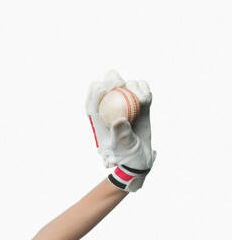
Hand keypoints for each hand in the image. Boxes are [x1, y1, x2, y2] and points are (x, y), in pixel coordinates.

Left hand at [86, 68, 155, 192]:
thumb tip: (119, 120)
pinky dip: (145, 90)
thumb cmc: (125, 156)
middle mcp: (111, 105)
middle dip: (113, 79)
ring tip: (142, 102)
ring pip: (128, 83)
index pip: (93, 95)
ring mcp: (126, 102)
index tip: (105, 90)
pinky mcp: (140, 102)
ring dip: (135, 87)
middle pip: (108, 82)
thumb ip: (120, 135)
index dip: (97, 89)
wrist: (140, 159)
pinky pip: (143, 88)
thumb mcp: (122, 148)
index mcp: (98, 115)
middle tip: (122, 86)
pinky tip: (147, 101)